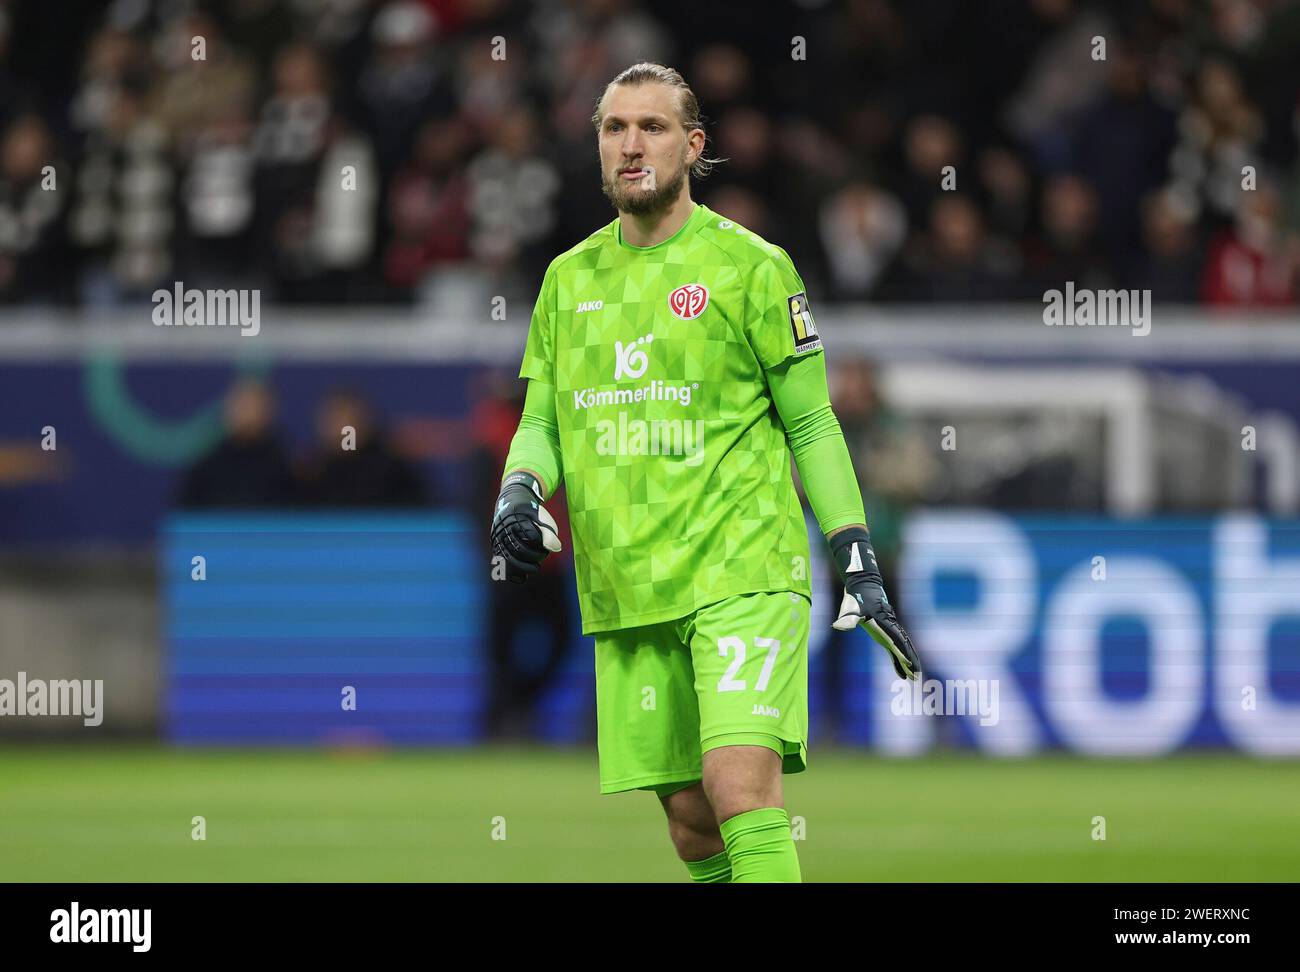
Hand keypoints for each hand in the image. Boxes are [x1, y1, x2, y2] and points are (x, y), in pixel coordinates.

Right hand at [491, 471, 561, 583]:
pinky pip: (501, 562)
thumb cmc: (529, 512)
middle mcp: (506, 529)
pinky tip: (522, 578)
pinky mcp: (496, 546)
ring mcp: (499, 538)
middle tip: (542, 557)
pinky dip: (511, 572)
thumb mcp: (541, 517)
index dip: (542, 545)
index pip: (533, 536)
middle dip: (535, 557)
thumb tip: (556, 548)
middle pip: (520, 549)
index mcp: (518, 519)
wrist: (509, 503)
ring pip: (509, 558)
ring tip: (535, 568)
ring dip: (524, 567)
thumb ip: (549, 532)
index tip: (546, 547)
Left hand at [829, 528, 920, 680]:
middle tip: (917, 676)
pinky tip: (900, 670)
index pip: (895, 640)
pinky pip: (894, 647)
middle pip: (904, 646)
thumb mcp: (851, 607)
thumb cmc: (856, 597)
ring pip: (902, 647)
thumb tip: (838, 626)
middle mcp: (890, 626)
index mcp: (884, 623)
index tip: (909, 664)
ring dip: (908, 661)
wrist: (863, 584)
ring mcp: (889, 628)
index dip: (902, 652)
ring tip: (913, 677)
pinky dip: (897, 659)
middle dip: (911, 660)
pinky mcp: (885, 630)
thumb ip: (848, 619)